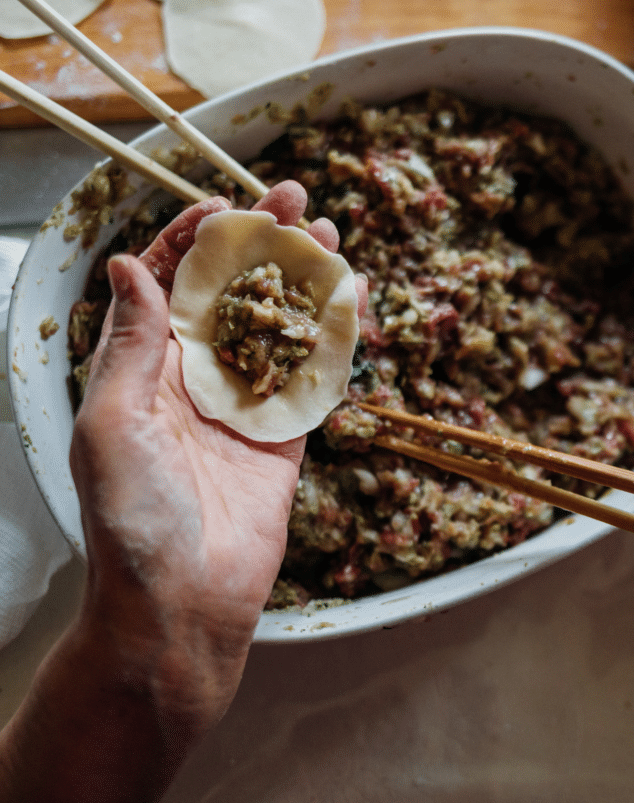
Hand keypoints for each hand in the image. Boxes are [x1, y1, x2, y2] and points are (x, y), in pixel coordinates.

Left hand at [72, 181, 343, 684]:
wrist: (182, 601)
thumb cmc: (130, 517)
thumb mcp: (113, 420)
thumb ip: (133, 344)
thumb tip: (132, 265)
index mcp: (145, 368)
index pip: (171, 285)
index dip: (195, 239)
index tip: (226, 205)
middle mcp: (195, 379)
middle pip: (234, 295)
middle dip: (263, 246)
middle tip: (297, 202)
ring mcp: (244, 406)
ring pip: (279, 327)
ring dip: (305, 282)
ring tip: (332, 238)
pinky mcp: (286, 437)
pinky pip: (313, 377)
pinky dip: (333, 339)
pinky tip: (351, 303)